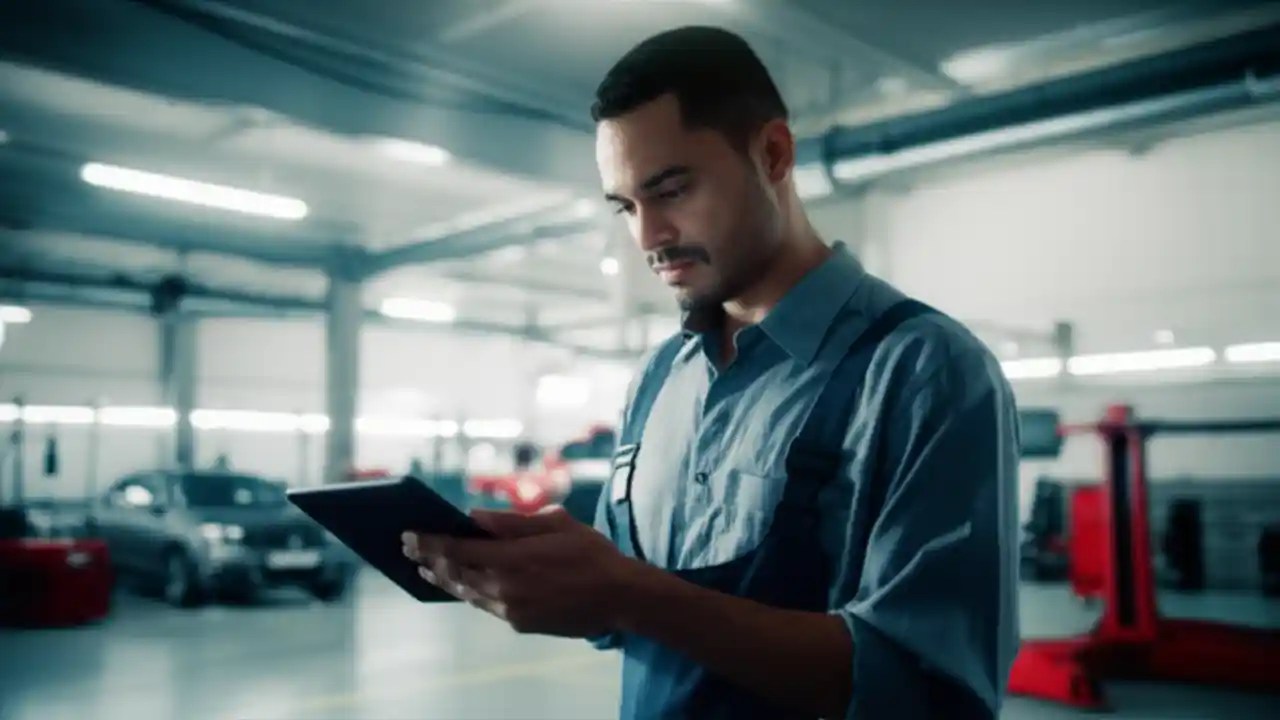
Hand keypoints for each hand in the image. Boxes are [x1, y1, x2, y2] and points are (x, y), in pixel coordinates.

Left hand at [401, 506, 639, 637]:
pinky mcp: (519, 623)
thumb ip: (511, 522)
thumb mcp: (556, 524)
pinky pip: (486, 605)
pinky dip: (469, 591)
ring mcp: (511, 609)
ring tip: (426, 569)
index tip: (408, 534)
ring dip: (444, 579)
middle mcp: (505, 587)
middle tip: (407, 549)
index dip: (429, 542)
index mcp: (511, 558)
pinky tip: (462, 584)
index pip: (456, 549)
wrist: (620, 597)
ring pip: (466, 592)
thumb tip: (473, 516)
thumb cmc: (591, 553)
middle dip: (428, 559)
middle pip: (454, 573)